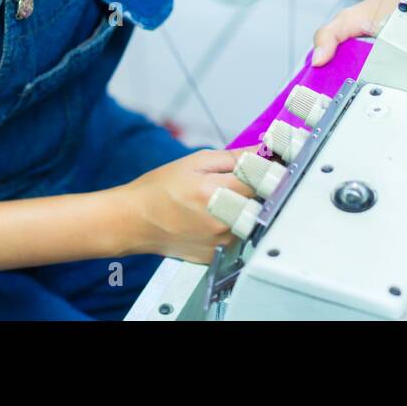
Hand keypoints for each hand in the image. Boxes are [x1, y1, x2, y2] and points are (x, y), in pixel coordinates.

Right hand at [119, 147, 259, 263]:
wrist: (134, 221)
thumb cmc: (160, 189)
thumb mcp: (195, 162)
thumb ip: (233, 157)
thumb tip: (262, 151)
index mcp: (215, 193)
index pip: (263, 180)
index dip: (269, 169)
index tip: (272, 163)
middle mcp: (221, 221)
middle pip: (262, 202)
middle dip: (260, 190)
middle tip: (245, 182)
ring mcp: (220, 242)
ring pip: (252, 220)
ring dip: (247, 207)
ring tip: (223, 200)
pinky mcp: (218, 255)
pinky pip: (238, 236)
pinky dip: (234, 224)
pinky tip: (214, 216)